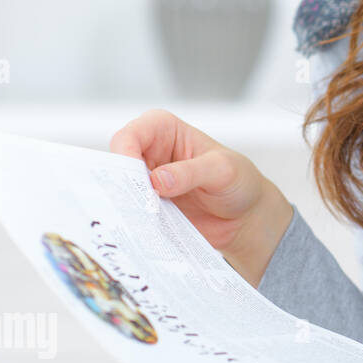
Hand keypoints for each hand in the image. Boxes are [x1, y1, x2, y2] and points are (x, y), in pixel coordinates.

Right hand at [109, 109, 292, 287]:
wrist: (246, 216)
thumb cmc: (239, 181)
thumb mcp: (222, 171)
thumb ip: (191, 172)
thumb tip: (158, 180)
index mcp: (163, 129)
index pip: (129, 136)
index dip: (125, 156)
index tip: (139, 181)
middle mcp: (148, 152)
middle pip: (116, 166)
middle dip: (121, 185)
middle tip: (134, 205)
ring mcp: (145, 182)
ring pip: (119, 192)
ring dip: (127, 207)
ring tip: (142, 222)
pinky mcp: (147, 207)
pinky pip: (130, 214)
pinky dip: (135, 223)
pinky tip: (144, 233)